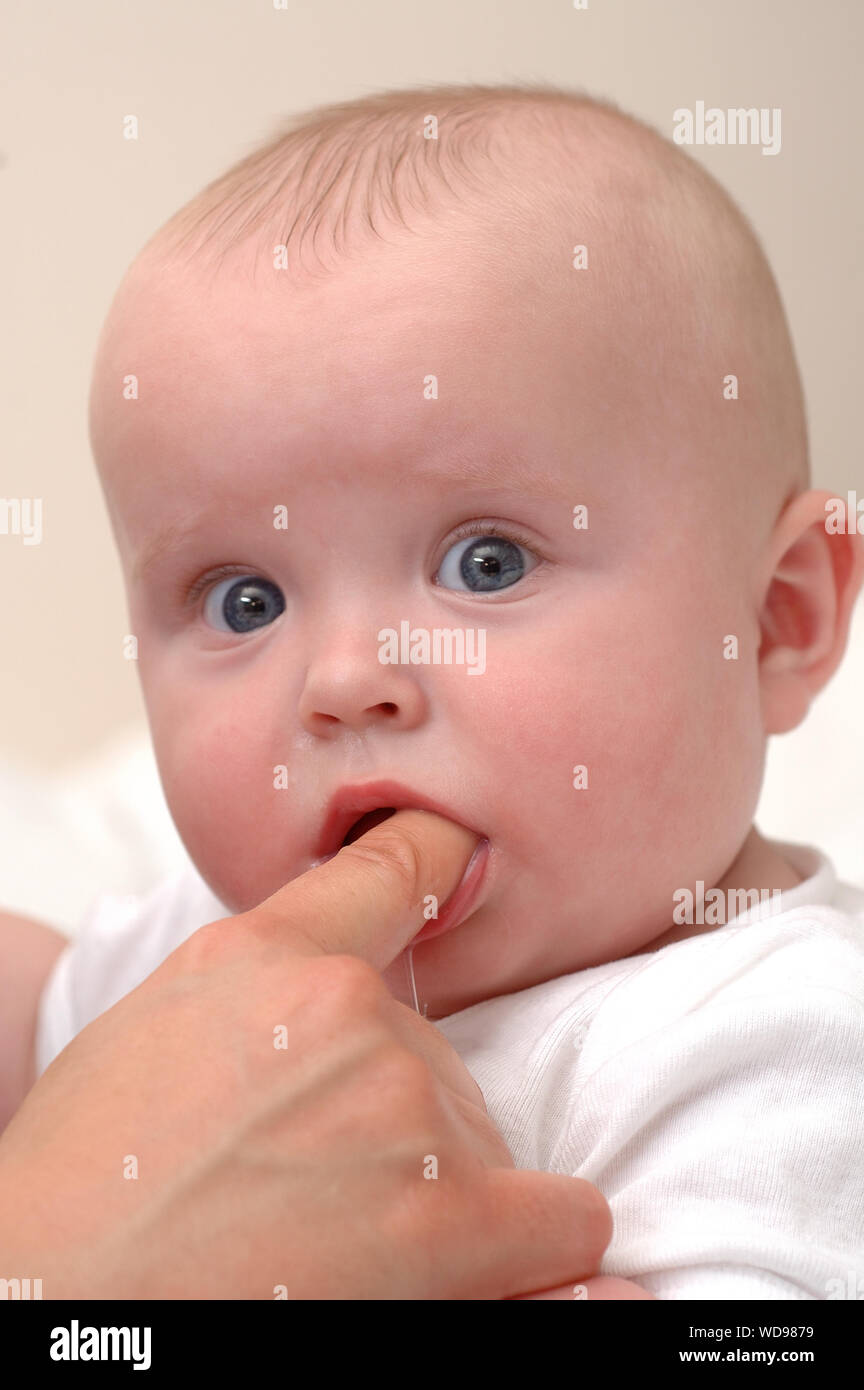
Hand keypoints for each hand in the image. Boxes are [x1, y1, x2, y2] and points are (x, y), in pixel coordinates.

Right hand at [0, 810, 612, 1298]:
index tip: (468, 850)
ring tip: (331, 1240)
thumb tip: (351, 996)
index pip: (390, 870)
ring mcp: (400, 1104)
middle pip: (432, 1050)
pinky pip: (561, 1219)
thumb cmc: (82, 1187)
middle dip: (394, 1111)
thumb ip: (257, 991)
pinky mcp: (447, 1218)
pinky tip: (485, 1269)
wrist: (52, 1301)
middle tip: (306, 1181)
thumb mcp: (151, 1034)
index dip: (439, 850)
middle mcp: (344, 1009)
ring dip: (433, 1185)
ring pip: (476, 1135)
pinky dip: (539, 1248)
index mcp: (260, 955)